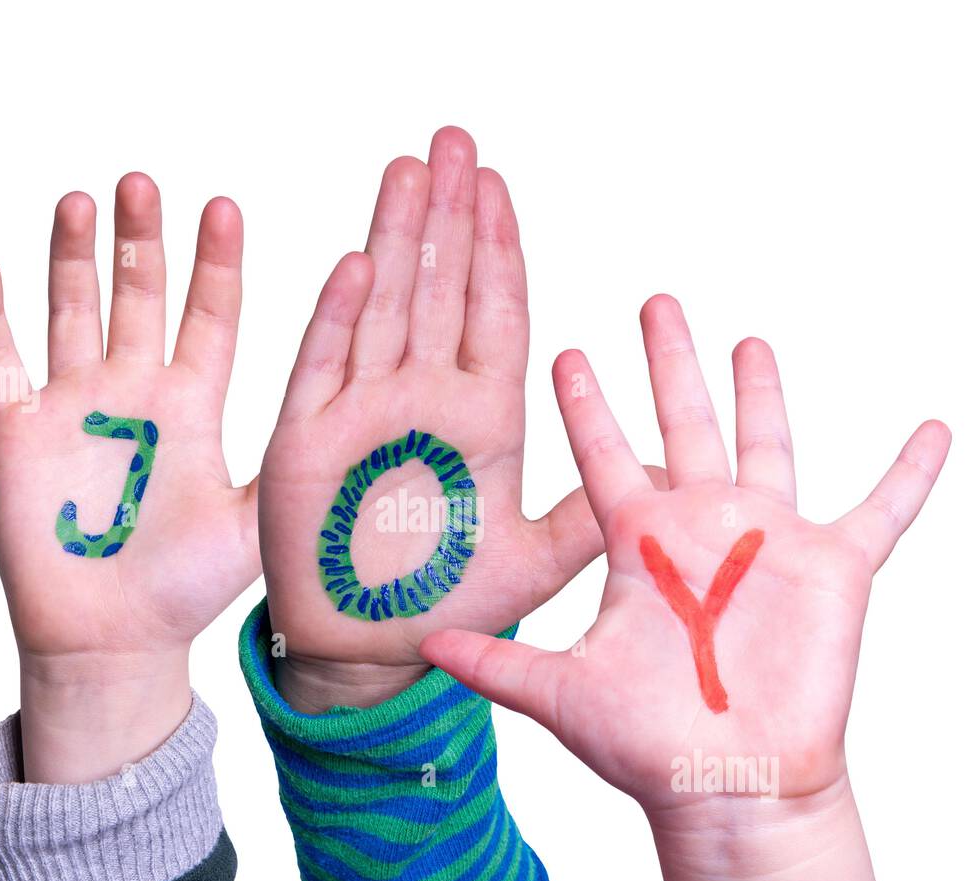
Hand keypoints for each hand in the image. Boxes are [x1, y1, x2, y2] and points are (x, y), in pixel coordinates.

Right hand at [0, 175, 258, 779]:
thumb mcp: (254, 521)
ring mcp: (74, 410)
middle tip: (145, 182)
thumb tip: (356, 414)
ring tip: (83, 201)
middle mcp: (135, 394)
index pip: (208, 316)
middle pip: (138, 296)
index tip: (224, 207)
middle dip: (141, 240)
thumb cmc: (188, 587)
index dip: (215, 264)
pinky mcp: (18, 436)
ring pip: (70, 312)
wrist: (116, 641)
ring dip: (72, 258)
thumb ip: (289, 463)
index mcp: (193, 405)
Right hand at [259, 127, 600, 708]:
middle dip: (448, 216)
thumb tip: (661, 465)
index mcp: (481, 415)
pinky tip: (359, 263)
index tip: (498, 183)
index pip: (493, 310)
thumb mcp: (534, 562)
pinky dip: (339, 318)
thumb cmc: (447, 603)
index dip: (497, 246)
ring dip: (397, 239)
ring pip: (383, 306)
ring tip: (407, 171)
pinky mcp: (308, 439)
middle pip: (438, 288)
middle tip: (453, 142)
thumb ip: (588, 517)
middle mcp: (423, 398)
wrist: (370, 651)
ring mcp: (363, 411)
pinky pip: (325, 366)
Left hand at [422, 295, 950, 811]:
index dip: (586, 404)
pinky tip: (936, 428)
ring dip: (761, 392)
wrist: (725, 785)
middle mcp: (699, 527)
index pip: (604, 454)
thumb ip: (494, 662)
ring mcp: (768, 541)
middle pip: (683, 423)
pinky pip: (884, 509)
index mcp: (638, 543)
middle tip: (653, 301)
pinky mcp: (833, 568)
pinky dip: (911, 474)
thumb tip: (422, 647)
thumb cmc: (644, 744)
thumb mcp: (559, 693)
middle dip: (668, 363)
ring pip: (767, 443)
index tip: (565, 352)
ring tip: (749, 338)